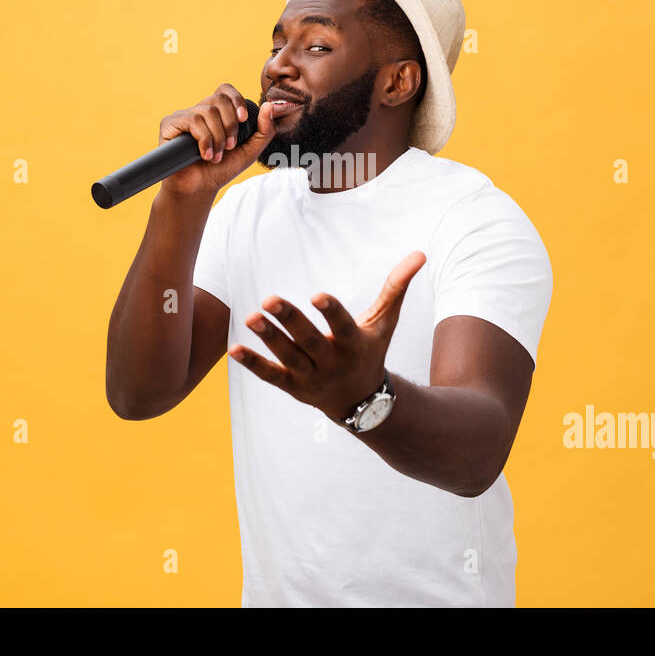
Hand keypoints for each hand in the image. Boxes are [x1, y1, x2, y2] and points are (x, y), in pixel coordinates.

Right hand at [157, 84, 286, 197]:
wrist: (199, 188)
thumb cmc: (221, 169)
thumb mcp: (250, 151)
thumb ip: (264, 130)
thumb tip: (269, 105)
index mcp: (217, 112)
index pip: (226, 90)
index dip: (236, 100)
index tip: (243, 119)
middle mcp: (199, 110)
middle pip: (219, 98)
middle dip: (230, 124)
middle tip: (230, 146)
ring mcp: (183, 116)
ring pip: (207, 111)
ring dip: (218, 137)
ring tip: (216, 156)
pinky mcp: (169, 124)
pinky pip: (192, 121)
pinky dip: (204, 139)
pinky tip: (205, 155)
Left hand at [229, 251, 426, 420]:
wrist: (362, 402)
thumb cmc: (371, 350)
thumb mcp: (385, 321)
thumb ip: (397, 287)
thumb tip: (420, 254)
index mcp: (354, 345)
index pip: (342, 326)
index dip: (331, 312)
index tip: (317, 295)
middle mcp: (332, 362)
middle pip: (309, 341)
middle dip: (290, 321)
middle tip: (270, 299)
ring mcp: (311, 377)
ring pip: (288, 358)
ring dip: (269, 339)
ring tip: (250, 317)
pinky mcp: (293, 387)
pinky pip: (271, 376)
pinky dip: (253, 364)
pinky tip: (234, 349)